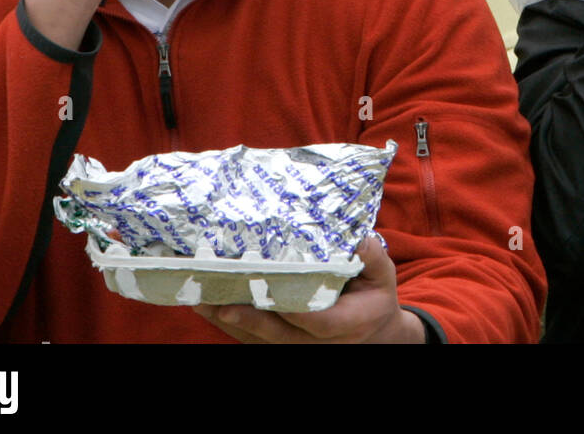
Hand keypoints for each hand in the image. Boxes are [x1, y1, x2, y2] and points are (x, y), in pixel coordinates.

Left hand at [192, 236, 425, 343]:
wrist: (373, 337)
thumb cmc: (375, 300)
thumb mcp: (384, 278)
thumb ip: (372, 258)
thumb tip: (359, 237)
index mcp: (342, 324)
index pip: (312, 319)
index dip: (288, 308)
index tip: (266, 292)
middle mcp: (314, 342)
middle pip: (275, 334)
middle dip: (246, 317)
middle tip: (218, 298)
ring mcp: (296, 347)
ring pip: (257, 339)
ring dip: (228, 320)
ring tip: (200, 298)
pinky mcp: (282, 345)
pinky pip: (251, 339)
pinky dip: (228, 324)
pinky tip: (206, 306)